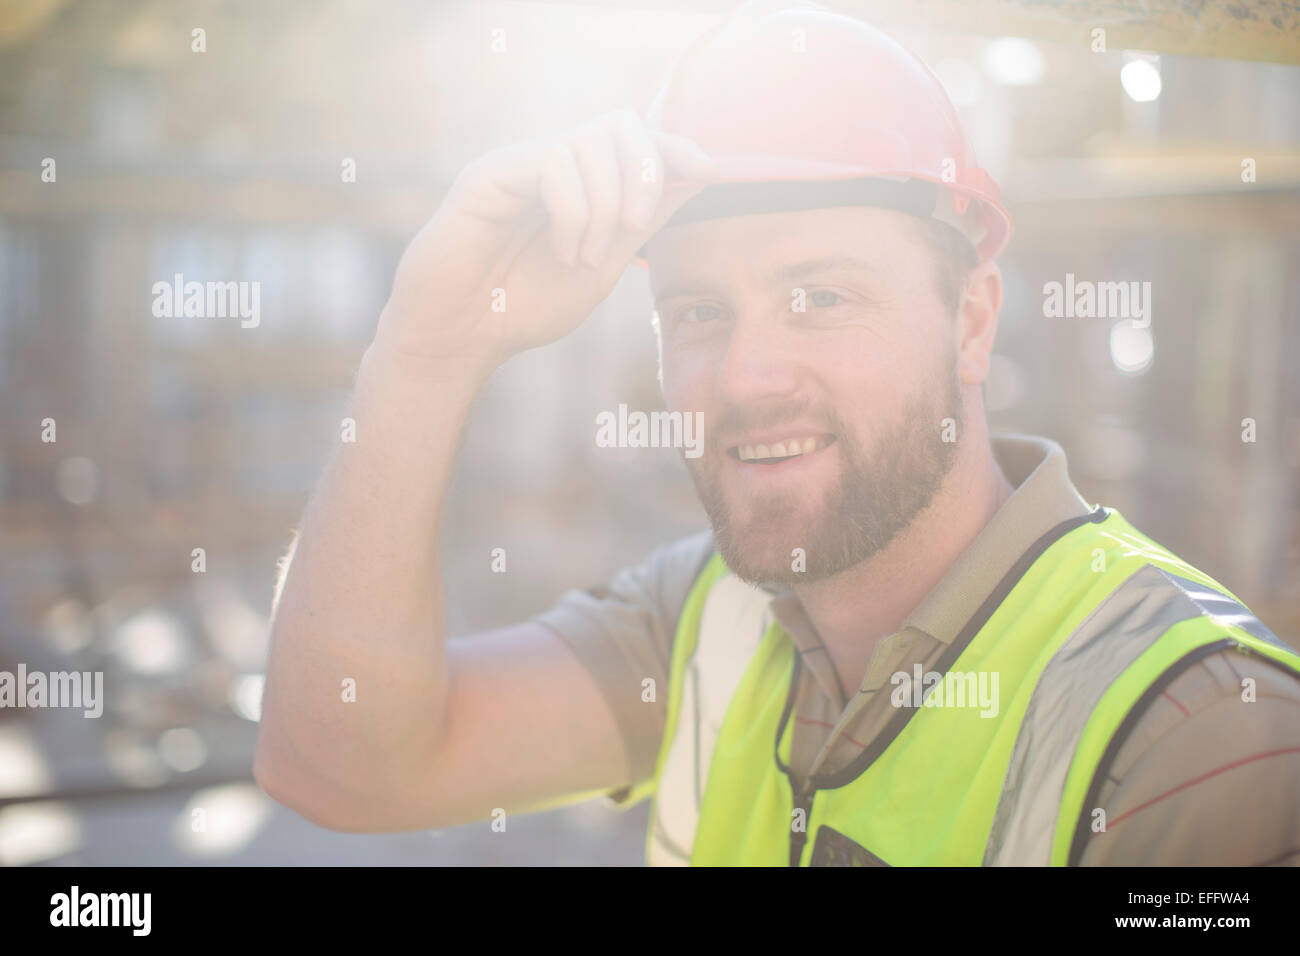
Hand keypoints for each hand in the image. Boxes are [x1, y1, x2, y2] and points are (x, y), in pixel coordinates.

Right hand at [374, 110, 716, 374]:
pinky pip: (555, 164)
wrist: (462, 338)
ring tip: (585, 257)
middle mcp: (550, 164)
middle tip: (637, 227)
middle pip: (619, 123)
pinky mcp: (490, 174)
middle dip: (645, 172)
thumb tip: (696, 176)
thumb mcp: (603, 264)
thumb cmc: (524, 307)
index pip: (635, 140)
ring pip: (590, 142)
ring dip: (605, 206)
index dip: (676, 148)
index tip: (714, 172)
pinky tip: (562, 251)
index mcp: (579, 183)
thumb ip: (643, 221)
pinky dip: (574, 213)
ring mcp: (520, 165)